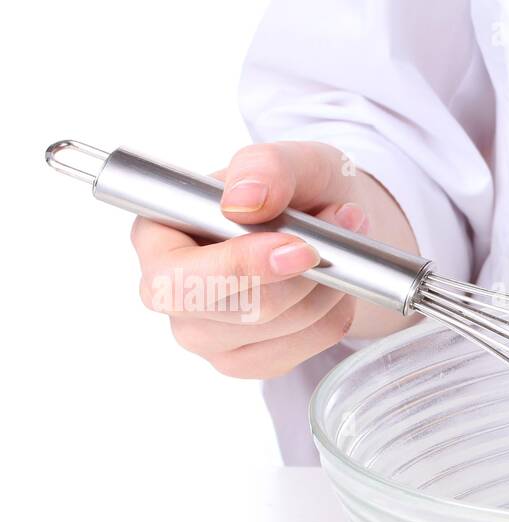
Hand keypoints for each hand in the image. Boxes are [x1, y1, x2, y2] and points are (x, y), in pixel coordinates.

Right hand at [130, 141, 403, 378]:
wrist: (327, 228)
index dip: (241, 267)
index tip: (301, 247)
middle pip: (241, 310)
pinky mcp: (248, 361)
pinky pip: (307, 346)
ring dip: (328, 288)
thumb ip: (267, 168)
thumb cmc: (296, 190)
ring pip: (281, 328)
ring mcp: (207, 336)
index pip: (178, 277)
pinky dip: (333, 313)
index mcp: (156, 236)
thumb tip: (243, 201)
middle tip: (339, 237)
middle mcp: (171, 294)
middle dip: (304, 277)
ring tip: (339, 248)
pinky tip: (330, 284)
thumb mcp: (293, 159)